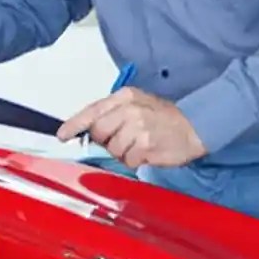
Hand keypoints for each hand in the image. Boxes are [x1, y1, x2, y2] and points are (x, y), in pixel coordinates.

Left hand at [56, 87, 206, 168]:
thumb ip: (113, 113)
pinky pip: (128, 160)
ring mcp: (137, 127)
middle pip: (98, 132)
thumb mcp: (138, 104)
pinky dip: (135, 161)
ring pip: (112, 149)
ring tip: (139, 145)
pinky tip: (146, 153)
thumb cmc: (164, 117)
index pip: (91, 110)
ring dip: (123, 152)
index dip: (74, 125)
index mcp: (124, 97)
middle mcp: (129, 109)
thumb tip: (89, 130)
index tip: (62, 135)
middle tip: (123, 140)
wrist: (196, 126)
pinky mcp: (145, 146)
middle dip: (106, 141)